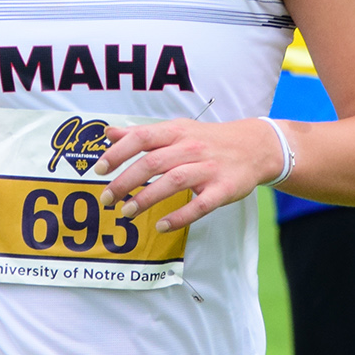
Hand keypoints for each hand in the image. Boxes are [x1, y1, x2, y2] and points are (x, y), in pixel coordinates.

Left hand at [91, 118, 283, 233]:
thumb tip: (108, 134)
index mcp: (176, 132)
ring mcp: (208, 169)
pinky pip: (200, 205)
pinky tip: (162, 225)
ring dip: (146, 199)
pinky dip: (180, 216)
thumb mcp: (177, 129)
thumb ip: (142, 133)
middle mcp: (191, 148)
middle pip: (153, 162)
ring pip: (173, 182)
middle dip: (126, 181)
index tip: (99, 169)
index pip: (141, 138)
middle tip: (107, 198)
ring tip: (126, 212)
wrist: (255, 147)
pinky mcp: (223, 190)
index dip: (118, 153)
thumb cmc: (207, 140)